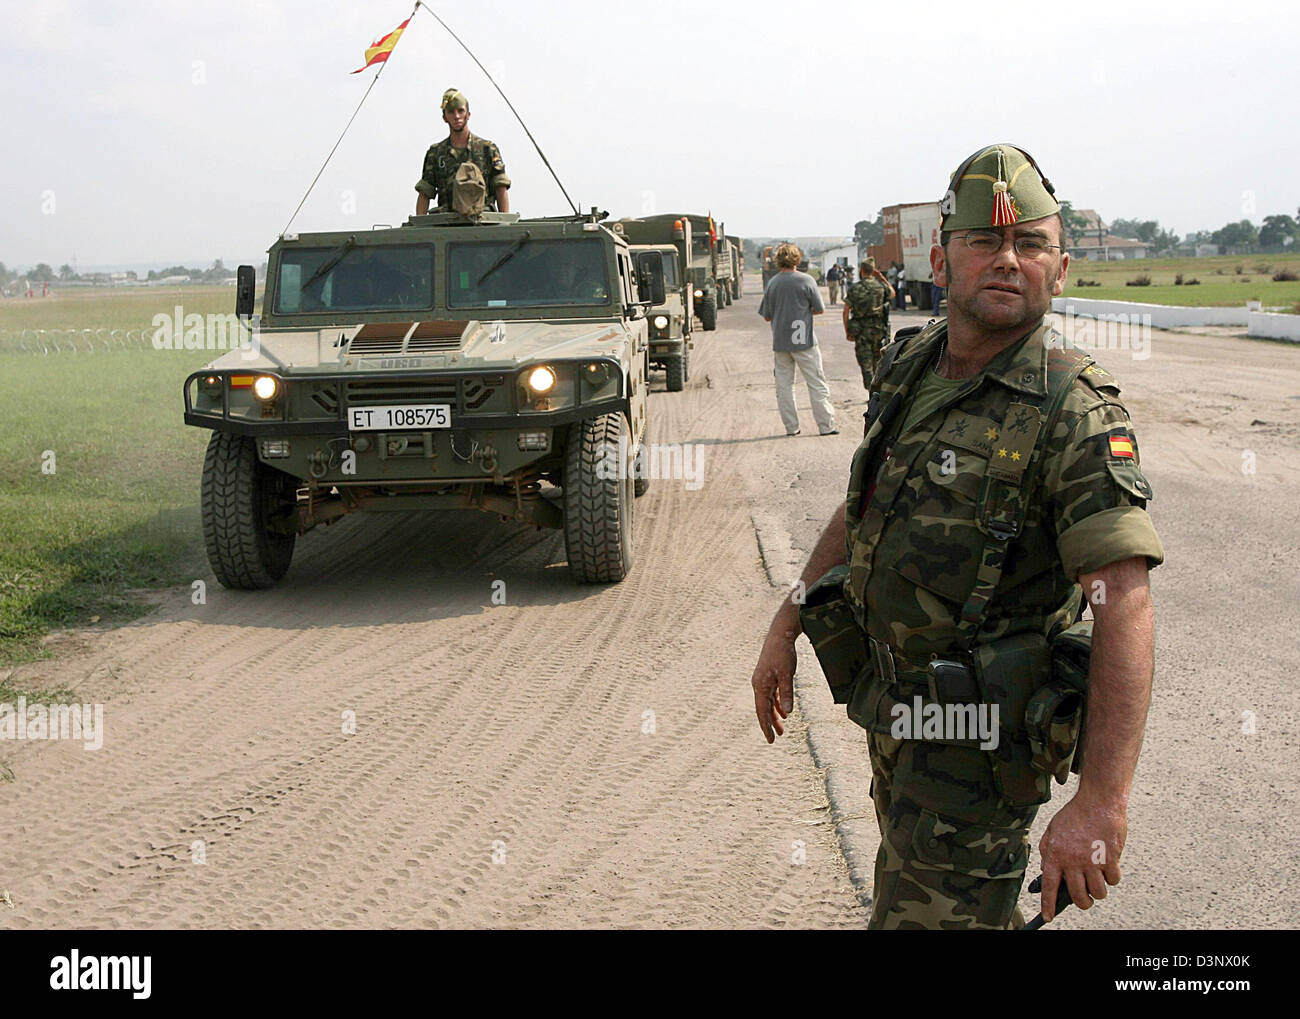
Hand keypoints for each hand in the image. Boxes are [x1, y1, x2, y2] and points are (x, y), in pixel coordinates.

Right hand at [751, 624, 796, 742]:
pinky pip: (771, 695)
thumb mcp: (787, 674)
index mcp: (760, 686)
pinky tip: (784, 711)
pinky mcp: (768, 676)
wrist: (780, 635)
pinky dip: (776, 704)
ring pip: (767, 703)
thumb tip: (788, 712)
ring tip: (781, 729)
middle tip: (774, 739)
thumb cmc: (783, 654)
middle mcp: (758, 684)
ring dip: (773, 715)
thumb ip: (787, 693)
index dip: (765, 726)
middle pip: (763, 709)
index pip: (762, 711)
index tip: (770, 740)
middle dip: (769, 724)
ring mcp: (762, 680)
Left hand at [1038, 791, 1126, 920]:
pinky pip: (1113, 881)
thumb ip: (1047, 849)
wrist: (1098, 802)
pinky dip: (1112, 878)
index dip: (1048, 904)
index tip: (1048, 916)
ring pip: (1098, 893)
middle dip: (1081, 902)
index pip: (1049, 885)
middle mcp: (1073, 861)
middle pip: (1077, 896)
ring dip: (1098, 891)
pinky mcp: (1111, 859)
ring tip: (1096, 879)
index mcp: (1056, 854)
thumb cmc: (1075, 814)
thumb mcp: (1052, 829)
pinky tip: (1108, 866)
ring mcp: (1093, 862)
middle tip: (1083, 897)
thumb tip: (1045, 869)